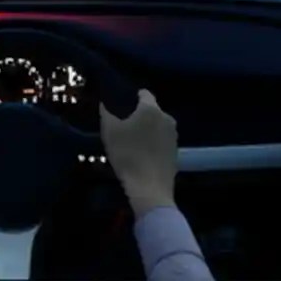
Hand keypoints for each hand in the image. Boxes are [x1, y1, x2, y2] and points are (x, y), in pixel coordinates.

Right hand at [100, 89, 177, 216]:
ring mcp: (174, 135)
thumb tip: (104, 104)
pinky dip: (154, 142)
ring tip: (133, 140)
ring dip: (147, 129)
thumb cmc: (128, 155)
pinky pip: (162, 140)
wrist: (149, 187)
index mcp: (151, 109)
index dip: (132, 97)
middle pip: (152, 110)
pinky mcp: (176, 151)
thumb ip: (106, 114)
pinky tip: (143, 153)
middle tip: (124, 125)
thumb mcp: (109, 132)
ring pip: (158, 125)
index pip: (144, 93)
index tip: (122, 105)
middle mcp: (167, 118)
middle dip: (139, 114)